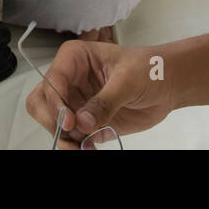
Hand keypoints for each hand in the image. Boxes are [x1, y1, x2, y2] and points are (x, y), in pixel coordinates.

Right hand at [25, 40, 174, 148]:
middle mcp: (69, 80)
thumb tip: (82, 122)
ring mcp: (75, 103)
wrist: (167, 85)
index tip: (70, 122)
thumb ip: (105, 101)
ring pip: (53, 124)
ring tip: (84, 148)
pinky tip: (91, 149)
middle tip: (72, 135)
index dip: (56, 102)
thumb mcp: (128, 80)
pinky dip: (75, 146)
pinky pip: (70, 138)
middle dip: (53, 122)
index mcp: (74, 59)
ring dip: (64, 139)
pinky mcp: (85, 123)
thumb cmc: (148, 69)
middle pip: (41, 102)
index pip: (52, 81)